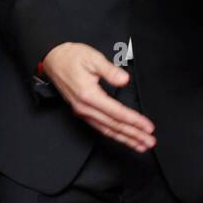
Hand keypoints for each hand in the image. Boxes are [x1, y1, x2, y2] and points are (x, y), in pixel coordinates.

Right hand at [40, 42, 155, 151]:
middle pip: (114, 126)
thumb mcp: (92, 57)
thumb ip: (109, 70)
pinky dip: (114, 135)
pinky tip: (123, 138)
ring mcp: (82, 112)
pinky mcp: (82, 112)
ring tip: (140, 145)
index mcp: (88, 95)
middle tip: (149, 142)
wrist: (53, 60)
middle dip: (134, 135)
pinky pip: (101, 127)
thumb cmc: (71, 57)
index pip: (117, 113)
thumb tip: (124, 79)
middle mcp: (84, 107)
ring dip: (126, 139)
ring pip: (107, 130)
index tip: (148, 127)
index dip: (134, 121)